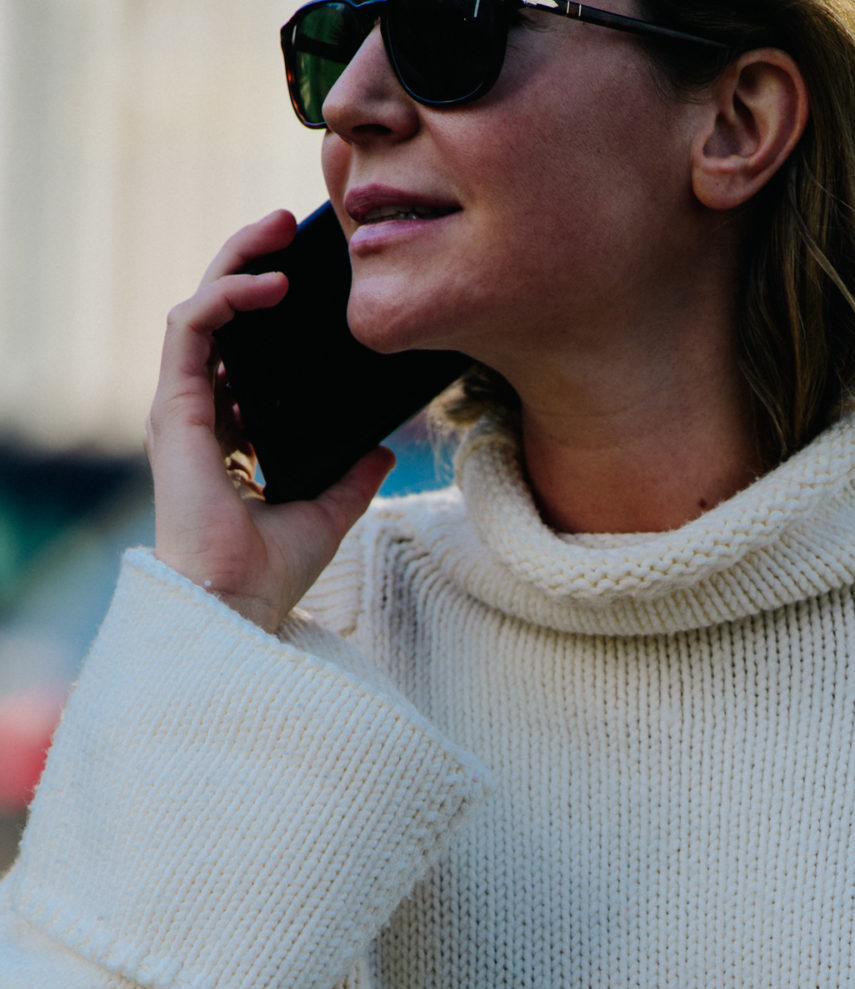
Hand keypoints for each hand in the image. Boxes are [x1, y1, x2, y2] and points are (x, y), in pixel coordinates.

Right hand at [147, 210, 392, 635]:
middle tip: (289, 226)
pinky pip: (191, 328)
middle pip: (218, 315)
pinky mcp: (176, 409)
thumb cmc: (268, 573)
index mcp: (227, 432)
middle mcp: (200, 412)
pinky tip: (269, 283)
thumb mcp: (329, 513)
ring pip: (199, 306)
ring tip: (277, 232)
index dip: (265, 304)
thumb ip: (353, 478)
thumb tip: (388, 451)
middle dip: (250, 261)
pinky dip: (227, 296)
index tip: (307, 275)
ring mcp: (183, 408)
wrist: (236, 604)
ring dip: (236, 261)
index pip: (239, 347)